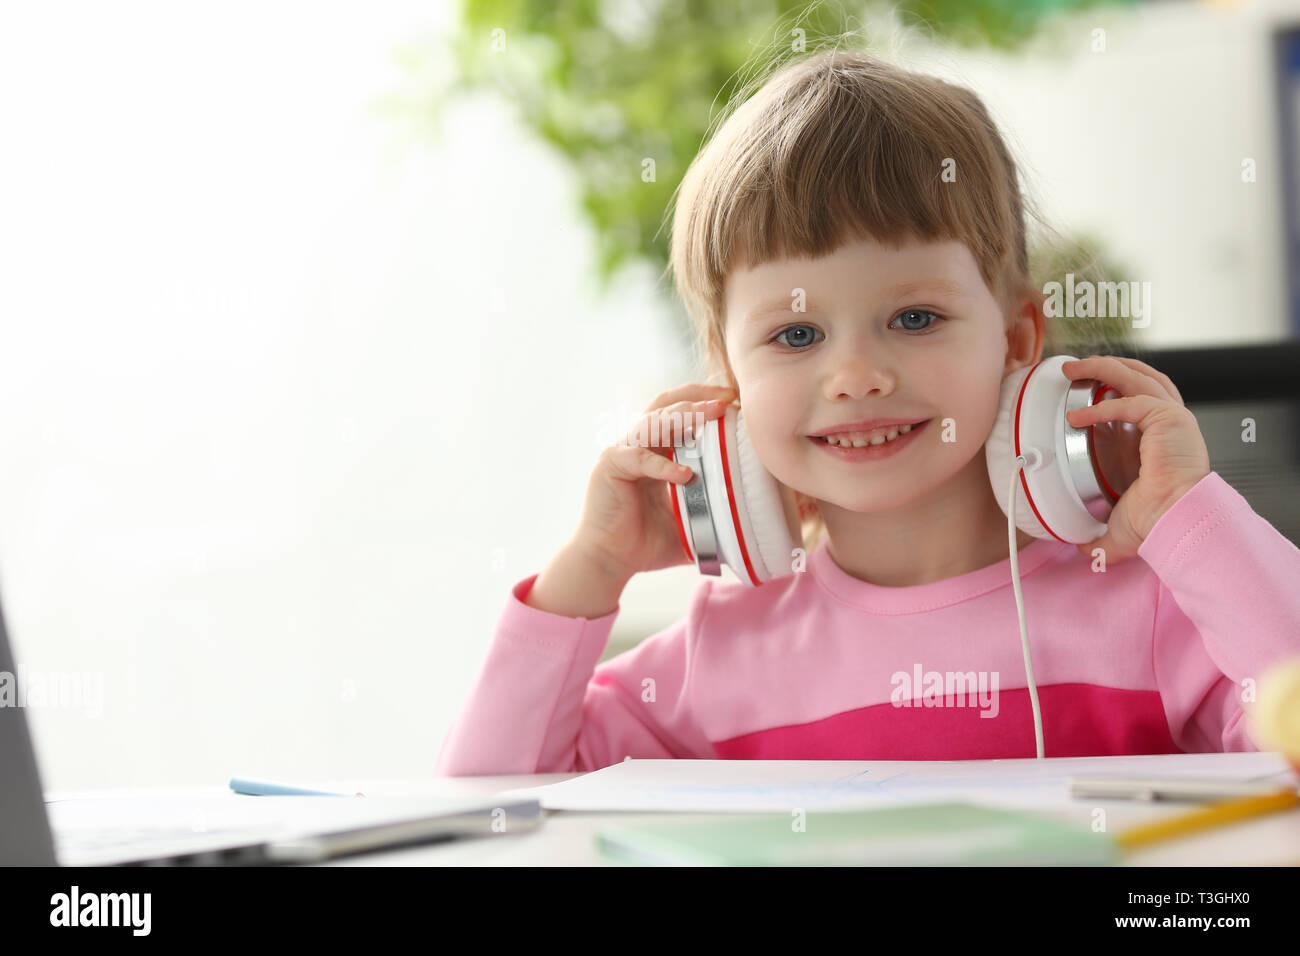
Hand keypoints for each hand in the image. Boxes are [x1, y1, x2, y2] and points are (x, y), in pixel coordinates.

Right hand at [571, 383, 735, 579]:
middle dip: (697, 397)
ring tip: (712, 416)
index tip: (734, 402)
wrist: (611, 562)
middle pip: (665, 405)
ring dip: (684, 416)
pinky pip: (640, 458)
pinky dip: (664, 465)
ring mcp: (622, 452)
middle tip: (727, 399)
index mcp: (656, 452)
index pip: (679, 413)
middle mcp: (637, 445)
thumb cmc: (646, 543)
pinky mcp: (611, 466)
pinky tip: (685, 476)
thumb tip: (752, 519)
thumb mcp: (689, 523)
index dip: (704, 403)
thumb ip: (713, 512)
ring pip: (653, 422)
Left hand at [1061, 355, 1210, 563]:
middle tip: (1074, 367)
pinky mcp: (1169, 419)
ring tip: (1073, 368)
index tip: (1084, 386)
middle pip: (1141, 377)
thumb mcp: (1118, 524)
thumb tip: (1082, 547)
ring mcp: (1173, 417)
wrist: (1174, 521)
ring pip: (1138, 377)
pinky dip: (1102, 407)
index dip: (1114, 387)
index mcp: (1159, 439)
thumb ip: (1099, 534)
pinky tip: (1077, 416)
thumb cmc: (1156, 521)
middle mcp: (1170, 423)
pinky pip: (1130, 402)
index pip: (1140, 399)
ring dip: (1104, 368)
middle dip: (1107, 366)